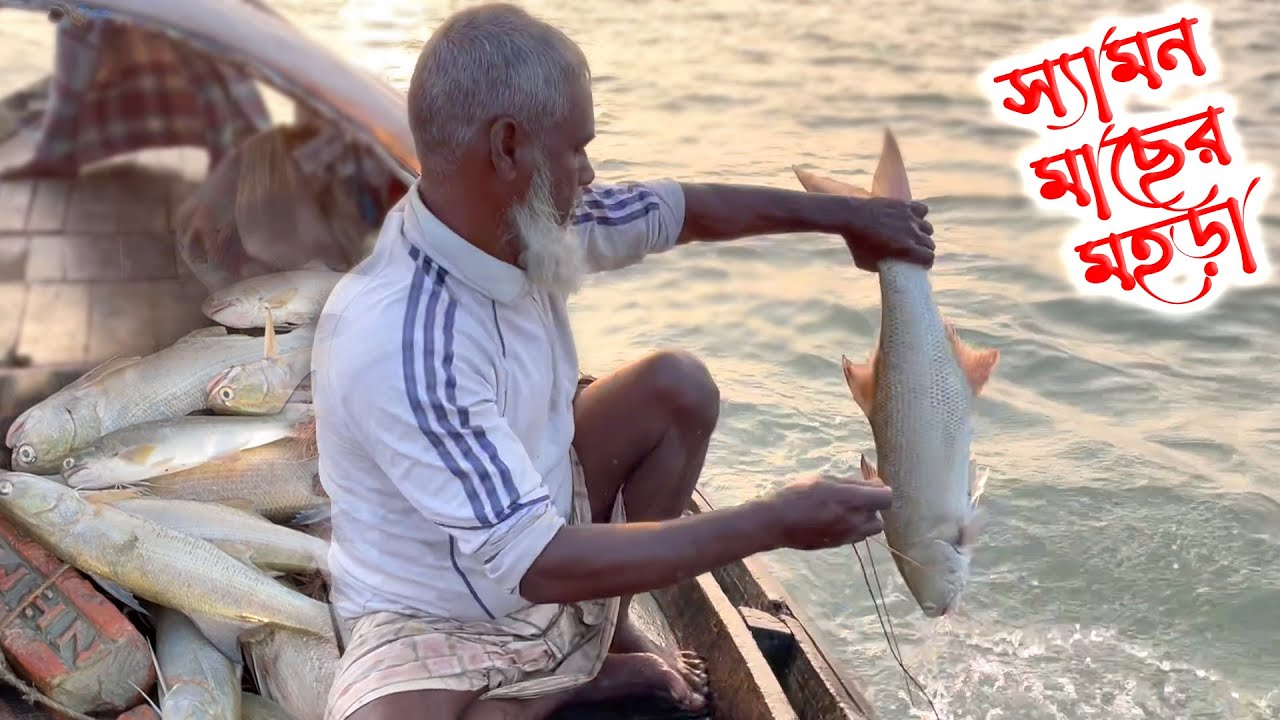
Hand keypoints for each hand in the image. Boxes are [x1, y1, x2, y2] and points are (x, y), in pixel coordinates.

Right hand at [761, 474, 891, 550]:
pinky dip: (854, 527)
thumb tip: (871, 485)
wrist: (776, 522)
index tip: (870, 484)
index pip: (886, 497)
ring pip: (871, 529)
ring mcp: (847, 536)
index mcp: (852, 500)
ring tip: (847, 510)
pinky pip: (857, 536)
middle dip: (873, 505)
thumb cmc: (797, 495)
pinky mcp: (839, 545)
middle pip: (880, 515)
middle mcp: (854, 521)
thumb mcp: (824, 480)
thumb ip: (851, 484)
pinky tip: (836, 519)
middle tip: (857, 497)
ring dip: (866, 519)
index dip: (881, 489)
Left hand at [839, 197, 934, 271]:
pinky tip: (913, 218)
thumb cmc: (855, 243)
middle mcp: (912, 233)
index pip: (929, 257)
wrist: (849, 216)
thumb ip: (880, 266)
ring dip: (923, 234)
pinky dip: (920, 215)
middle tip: (916, 251)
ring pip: (928, 228)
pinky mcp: (905, 205)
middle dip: (924, 250)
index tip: (922, 264)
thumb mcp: (866, 263)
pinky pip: (923, 209)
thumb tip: (887, 269)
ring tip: (914, 235)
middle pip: (929, 244)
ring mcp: (910, 218)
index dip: (927, 262)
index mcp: (906, 249)